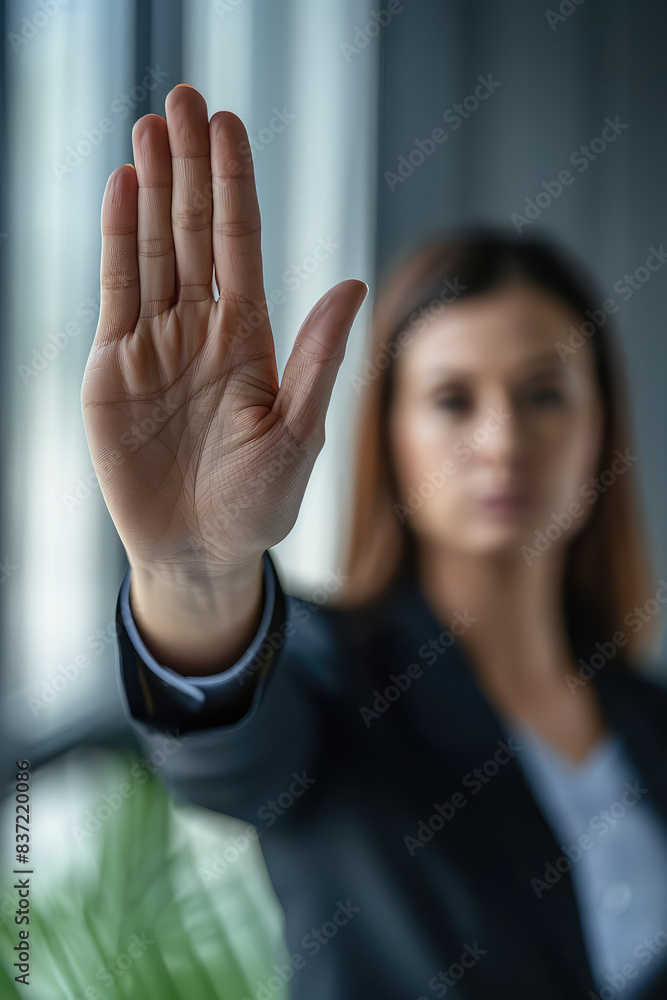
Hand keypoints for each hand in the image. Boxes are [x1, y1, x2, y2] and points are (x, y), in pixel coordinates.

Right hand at [81, 84, 367, 575]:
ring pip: (153, 250)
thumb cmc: (257, 502)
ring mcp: (155, 345)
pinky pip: (116, 293)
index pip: (240, 245)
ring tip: (152, 126)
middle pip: (194, 232)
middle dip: (190, 167)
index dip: (234, 185)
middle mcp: (201, 329)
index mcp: (249, 339)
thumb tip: (352, 281)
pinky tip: (123, 189)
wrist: (199, 551)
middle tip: (186, 98)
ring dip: (152, 188)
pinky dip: (117, 241)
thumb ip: (316, 357)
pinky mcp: (113, 368)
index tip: (228, 127)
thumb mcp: (297, 432)